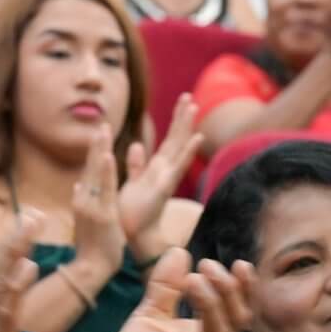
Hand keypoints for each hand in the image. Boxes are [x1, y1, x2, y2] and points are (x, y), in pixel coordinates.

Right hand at [0, 212, 41, 331]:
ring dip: (14, 253)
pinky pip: (4, 318)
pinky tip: (27, 268)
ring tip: (32, 224)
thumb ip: (4, 311)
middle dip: (12, 238)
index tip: (26, 217)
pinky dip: (14, 290)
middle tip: (33, 211)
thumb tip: (21, 270)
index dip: (7, 243)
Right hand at [72, 125, 127, 272]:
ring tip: (104, 131)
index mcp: (82, 201)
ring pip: (95, 174)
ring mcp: (92, 207)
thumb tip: (79, 184)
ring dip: (99, 151)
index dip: (94, 153)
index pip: (89, 172)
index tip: (99, 135)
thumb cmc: (93, 249)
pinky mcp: (102, 215)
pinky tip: (107, 156)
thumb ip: (84, 201)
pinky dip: (105, 172)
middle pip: (90, 167)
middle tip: (102, 124)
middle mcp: (83, 200)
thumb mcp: (88, 221)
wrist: (90, 270)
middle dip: (96, 145)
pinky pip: (105, 190)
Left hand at [93, 251, 254, 331]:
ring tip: (193, 281)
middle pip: (234, 322)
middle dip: (227, 291)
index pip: (238, 311)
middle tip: (206, 266)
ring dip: (209, 308)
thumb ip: (165, 286)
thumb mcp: (150, 315)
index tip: (239, 263)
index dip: (244, 289)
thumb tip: (180, 251)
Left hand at [118, 94, 202, 259]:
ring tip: (194, 109)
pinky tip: (197, 138)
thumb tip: (137, 145)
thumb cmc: (133, 212)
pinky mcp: (163, 189)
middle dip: (182, 119)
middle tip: (190, 96)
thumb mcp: (133, 183)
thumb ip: (136, 165)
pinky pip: (176, 168)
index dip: (176, 120)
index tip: (184, 100)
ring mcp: (166, 179)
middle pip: (175, 140)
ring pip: (178, 149)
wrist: (133, 235)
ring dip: (186, 129)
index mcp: (157, 168)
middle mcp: (164, 172)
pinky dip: (187, 153)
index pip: (169, 140)